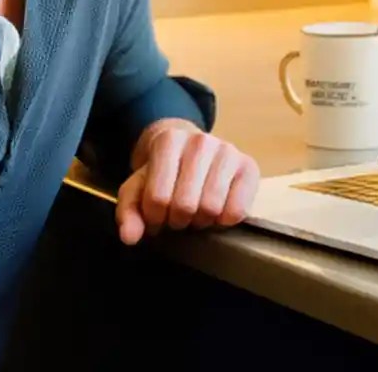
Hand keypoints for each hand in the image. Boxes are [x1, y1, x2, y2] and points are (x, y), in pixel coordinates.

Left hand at [115, 120, 259, 245]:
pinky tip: (215, 213)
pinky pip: (236, 211)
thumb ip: (128, 212)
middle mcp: (201, 141)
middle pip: (186, 205)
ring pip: (211, 208)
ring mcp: (228, 151)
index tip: (156, 215)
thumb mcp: (137, 189)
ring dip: (200, 221)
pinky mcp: (249, 167)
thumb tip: (129, 237)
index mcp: (168, 141)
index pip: (158, 198)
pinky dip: (223, 221)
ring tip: (194, 213)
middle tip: (176, 216)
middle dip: (177, 220)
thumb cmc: (162, 174)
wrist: (189, 152)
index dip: (154, 217)